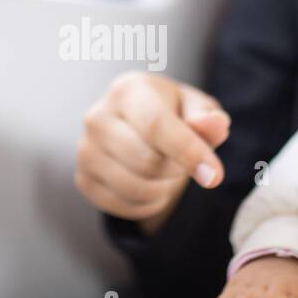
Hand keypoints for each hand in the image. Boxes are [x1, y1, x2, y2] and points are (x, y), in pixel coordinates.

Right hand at [75, 72, 229, 233]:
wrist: (137, 126)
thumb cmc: (172, 114)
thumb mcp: (195, 109)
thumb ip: (207, 118)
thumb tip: (214, 126)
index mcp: (127, 91)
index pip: (156, 126)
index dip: (188, 152)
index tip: (214, 176)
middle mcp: (98, 117)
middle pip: (148, 162)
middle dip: (177, 169)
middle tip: (183, 159)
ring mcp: (85, 150)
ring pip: (137, 188)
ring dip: (164, 188)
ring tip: (167, 170)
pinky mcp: (83, 179)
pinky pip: (125, 206)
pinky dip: (148, 203)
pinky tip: (151, 184)